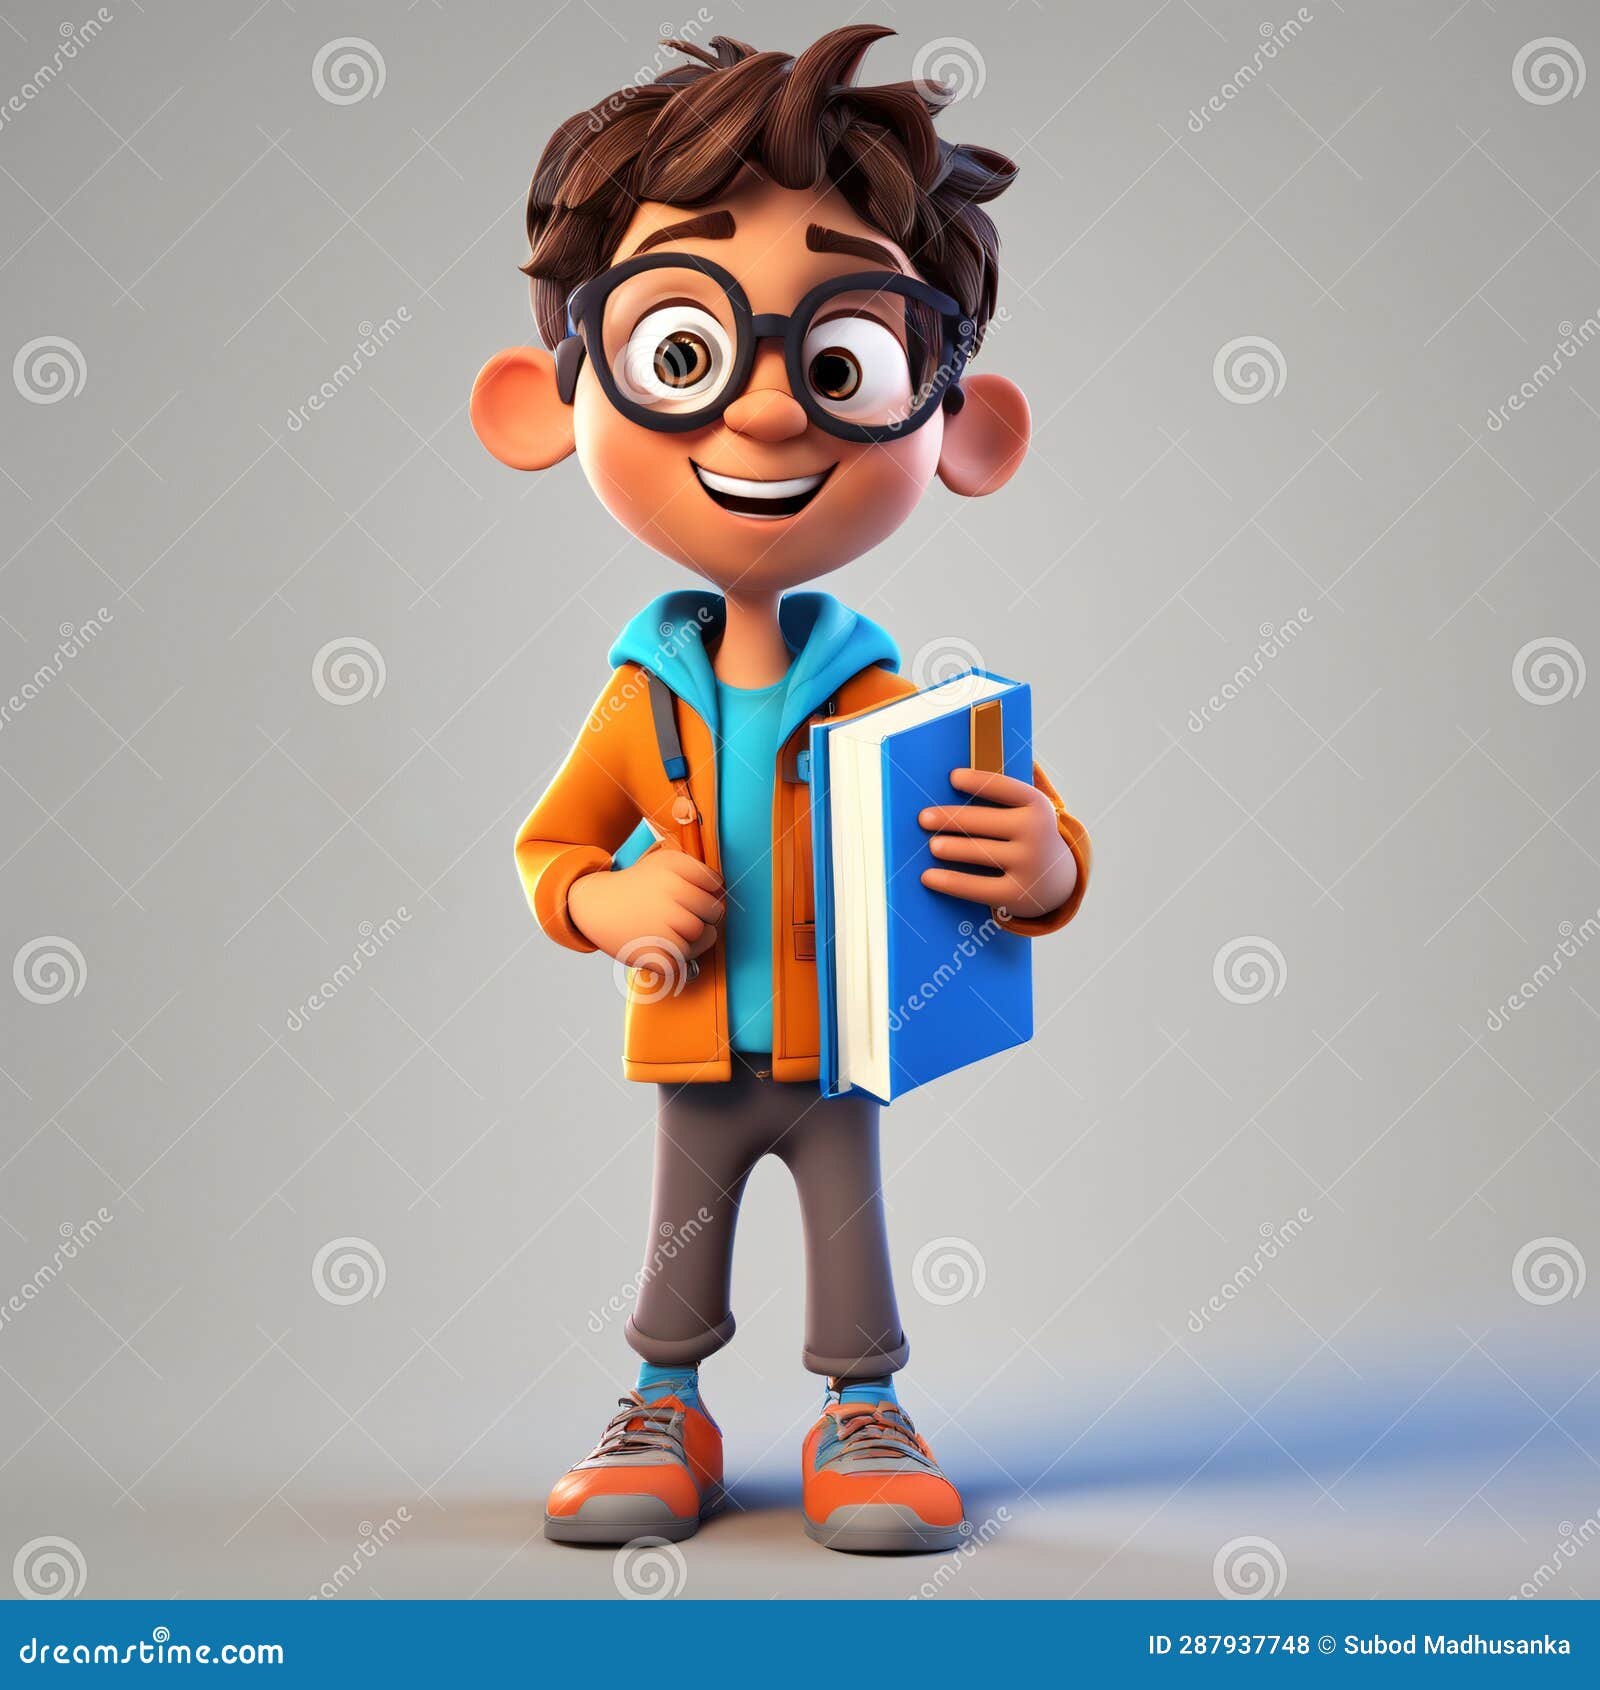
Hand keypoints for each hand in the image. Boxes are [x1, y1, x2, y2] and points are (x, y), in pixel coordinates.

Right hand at [568, 847, 724, 968]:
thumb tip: (723, 894)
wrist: (595, 905)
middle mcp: (669, 893)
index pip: (715, 883)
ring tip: (673, 932)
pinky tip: (663, 946)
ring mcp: (661, 924)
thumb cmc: (636, 887)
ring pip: (703, 938)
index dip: (710, 892)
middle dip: (705, 916)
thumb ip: (697, 871)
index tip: (693, 895)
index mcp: (674, 868)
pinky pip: (683, 960)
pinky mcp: (652, 951)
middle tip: (683, 916)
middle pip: (714, 912)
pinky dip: (676, 958)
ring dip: (695, 939)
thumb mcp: (664, 862)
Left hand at [919, 768, 1077, 919]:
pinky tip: (928, 877)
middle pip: (984, 821)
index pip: (1005, 788)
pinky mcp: (1016, 894)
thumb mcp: (1025, 815)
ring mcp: (1028, 864)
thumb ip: (1000, 800)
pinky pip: (976, 887)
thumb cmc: (1026, 838)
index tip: (953, 777)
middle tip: (923, 818)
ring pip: (979, 853)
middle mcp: (1036, 832)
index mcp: (1037, 805)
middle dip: (951, 819)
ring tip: (933, 846)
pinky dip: (949, 882)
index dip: (978, 781)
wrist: (1060, 881)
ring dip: (951, 848)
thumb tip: (950, 790)